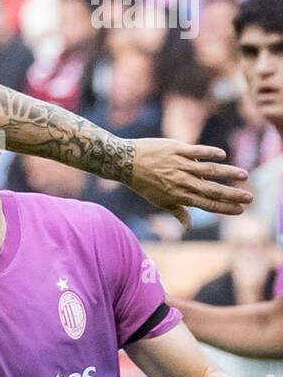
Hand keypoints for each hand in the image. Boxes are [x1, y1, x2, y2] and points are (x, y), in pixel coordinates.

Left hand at [130, 140, 252, 227]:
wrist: (126, 162)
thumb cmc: (144, 183)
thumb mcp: (160, 201)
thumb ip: (178, 211)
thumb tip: (189, 227)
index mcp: (180, 196)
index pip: (207, 204)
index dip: (224, 208)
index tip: (240, 210)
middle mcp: (182, 182)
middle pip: (212, 190)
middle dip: (232, 195)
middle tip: (250, 198)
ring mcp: (180, 165)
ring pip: (208, 170)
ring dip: (228, 173)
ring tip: (244, 176)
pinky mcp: (177, 149)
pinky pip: (196, 152)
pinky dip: (209, 153)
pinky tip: (222, 156)